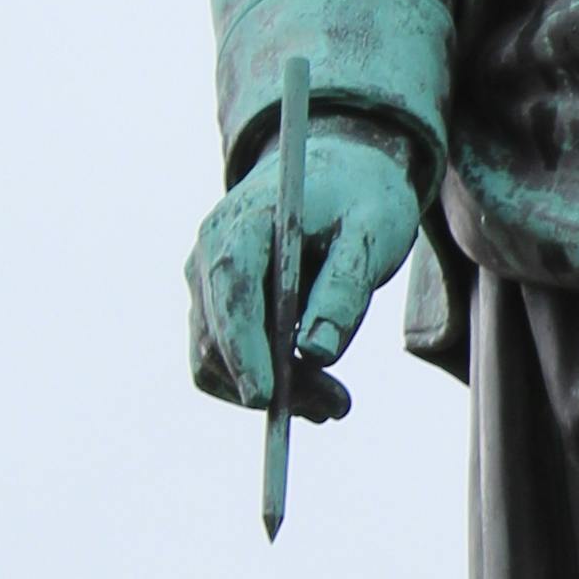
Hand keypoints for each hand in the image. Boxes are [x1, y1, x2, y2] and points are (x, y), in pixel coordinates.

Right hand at [187, 115, 426, 416]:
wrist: (340, 170)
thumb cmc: (361, 196)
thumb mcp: (373, 231)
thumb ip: (345, 287)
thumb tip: (318, 352)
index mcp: (244, 220)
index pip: (230, 287)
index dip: (243, 346)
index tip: (266, 398)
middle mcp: (209, 251)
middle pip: (219, 334)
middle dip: (272, 381)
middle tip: (337, 408)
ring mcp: (205, 280)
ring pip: (215, 357)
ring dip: (270, 389)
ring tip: (335, 404)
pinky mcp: (214, 304)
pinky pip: (222, 358)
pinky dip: (260, 381)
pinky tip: (312, 392)